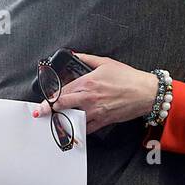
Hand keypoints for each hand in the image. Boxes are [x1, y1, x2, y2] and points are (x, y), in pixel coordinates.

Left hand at [33, 54, 159, 131]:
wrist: (145, 93)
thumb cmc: (128, 78)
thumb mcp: (105, 63)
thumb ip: (87, 58)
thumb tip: (75, 55)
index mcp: (87, 82)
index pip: (62, 91)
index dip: (50, 96)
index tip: (44, 100)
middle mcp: (89, 98)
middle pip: (63, 105)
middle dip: (48, 110)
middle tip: (39, 113)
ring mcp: (96, 111)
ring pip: (73, 118)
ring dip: (62, 121)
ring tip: (53, 123)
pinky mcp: (104, 120)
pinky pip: (87, 128)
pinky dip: (79, 129)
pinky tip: (73, 129)